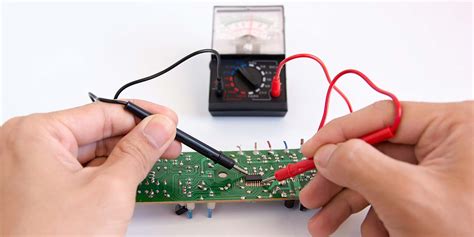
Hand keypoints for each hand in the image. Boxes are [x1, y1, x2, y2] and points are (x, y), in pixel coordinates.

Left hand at [0, 100, 180, 234]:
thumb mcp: (109, 190)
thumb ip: (139, 152)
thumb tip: (158, 128)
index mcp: (35, 134)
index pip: (103, 113)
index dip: (142, 118)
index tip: (167, 122)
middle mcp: (26, 147)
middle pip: (96, 131)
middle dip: (136, 139)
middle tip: (167, 142)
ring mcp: (29, 170)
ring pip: (90, 152)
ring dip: (124, 157)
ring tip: (155, 159)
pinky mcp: (37, 190)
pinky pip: (79, 171)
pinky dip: (106, 174)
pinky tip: (130, 175)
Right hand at [299, 101, 472, 235]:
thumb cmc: (472, 235)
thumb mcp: (407, 197)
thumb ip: (359, 165)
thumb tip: (328, 152)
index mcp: (456, 126)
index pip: (383, 115)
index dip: (339, 133)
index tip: (311, 151)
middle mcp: (452, 143)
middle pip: (377, 150)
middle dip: (340, 178)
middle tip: (312, 194)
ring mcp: (447, 171)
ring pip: (382, 177)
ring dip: (350, 201)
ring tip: (323, 222)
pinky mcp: (440, 195)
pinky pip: (397, 196)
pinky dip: (377, 216)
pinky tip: (371, 233)